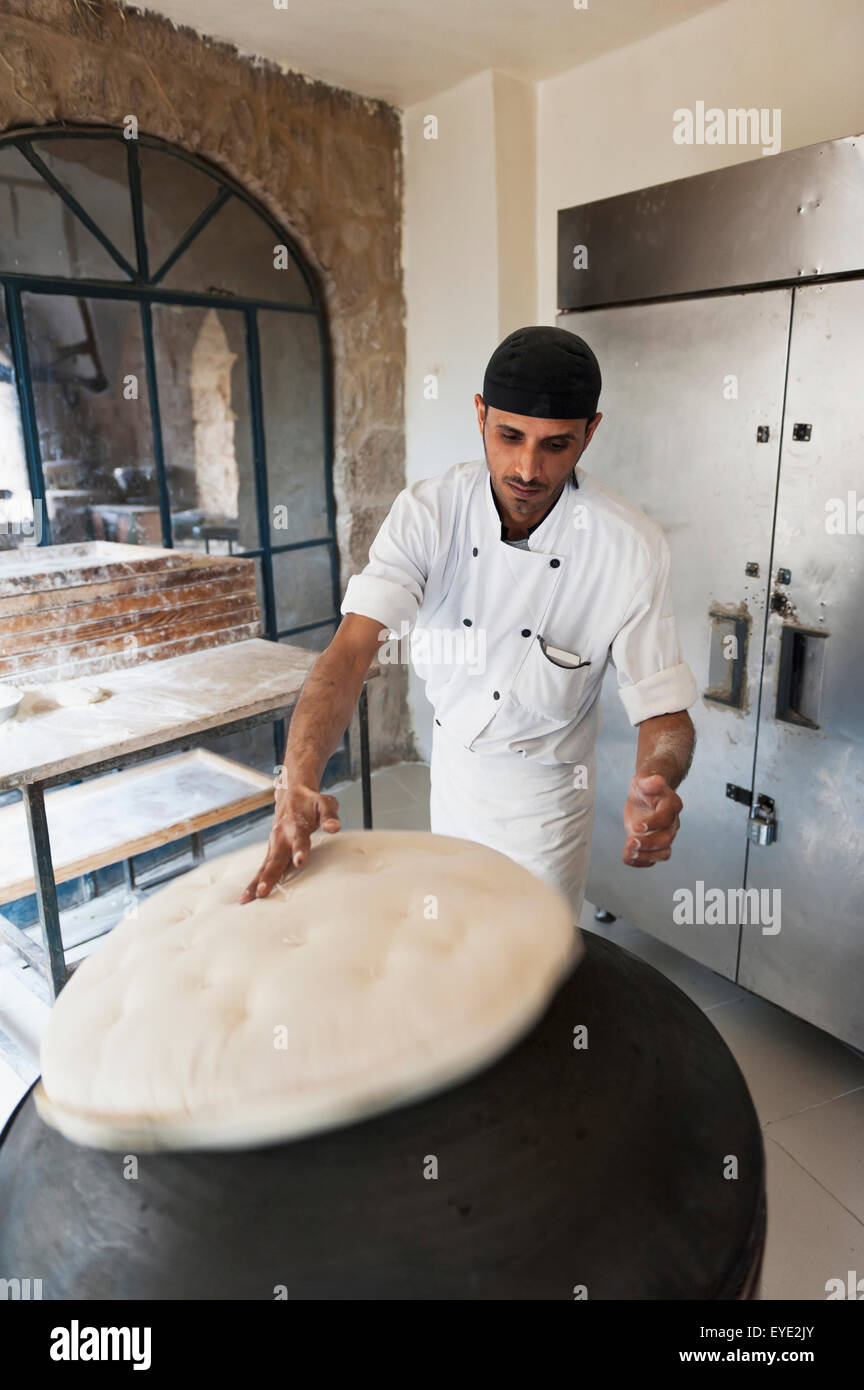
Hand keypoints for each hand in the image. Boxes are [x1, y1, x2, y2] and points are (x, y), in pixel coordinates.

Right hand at [239, 783, 340, 901]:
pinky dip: (253, 882)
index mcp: (296, 825)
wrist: (292, 793)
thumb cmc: (311, 802)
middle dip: (269, 875)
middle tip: (262, 891)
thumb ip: (329, 816)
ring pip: (264, 866)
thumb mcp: (325, 803)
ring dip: (256, 882)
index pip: (299, 839)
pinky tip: (246, 898)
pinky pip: (261, 868)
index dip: (299, 850)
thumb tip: (334, 827)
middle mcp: (281, 836)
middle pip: (276, 858)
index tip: (300, 861)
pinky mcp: (271, 851)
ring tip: (248, 899)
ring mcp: (273, 845)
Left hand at [622, 772, 681, 867]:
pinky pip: (654, 859)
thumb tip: (657, 780)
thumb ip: (650, 781)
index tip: (636, 826)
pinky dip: (641, 862)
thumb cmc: (645, 787)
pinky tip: (627, 859)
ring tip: (628, 854)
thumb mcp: (643, 780)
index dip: (653, 823)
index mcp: (671, 805)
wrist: (646, 794)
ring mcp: (666, 836)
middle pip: (666, 839)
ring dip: (645, 856)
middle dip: (648, 843)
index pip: (666, 818)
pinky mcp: (656, 845)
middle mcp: (672, 823)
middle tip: (629, 843)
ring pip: (663, 853)